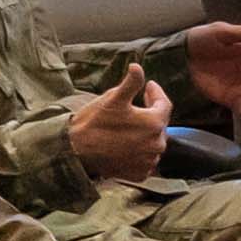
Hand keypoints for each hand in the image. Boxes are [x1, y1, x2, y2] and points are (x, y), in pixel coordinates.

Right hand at [70, 63, 172, 181]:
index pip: (164, 104)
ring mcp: (149, 161)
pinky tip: (128, 143)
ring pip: (154, 142)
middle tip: (140, 102)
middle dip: (151, 112)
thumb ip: (131, 82)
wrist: (76, 151)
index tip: (149, 85)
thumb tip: (137, 67)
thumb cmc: (94, 122)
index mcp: (154, 123)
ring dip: (146, 132)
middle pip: (160, 123)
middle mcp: (157, 144)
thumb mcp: (113, 98)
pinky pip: (146, 158)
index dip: (156, 92)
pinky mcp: (140, 173)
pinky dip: (140, 150)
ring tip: (132, 124)